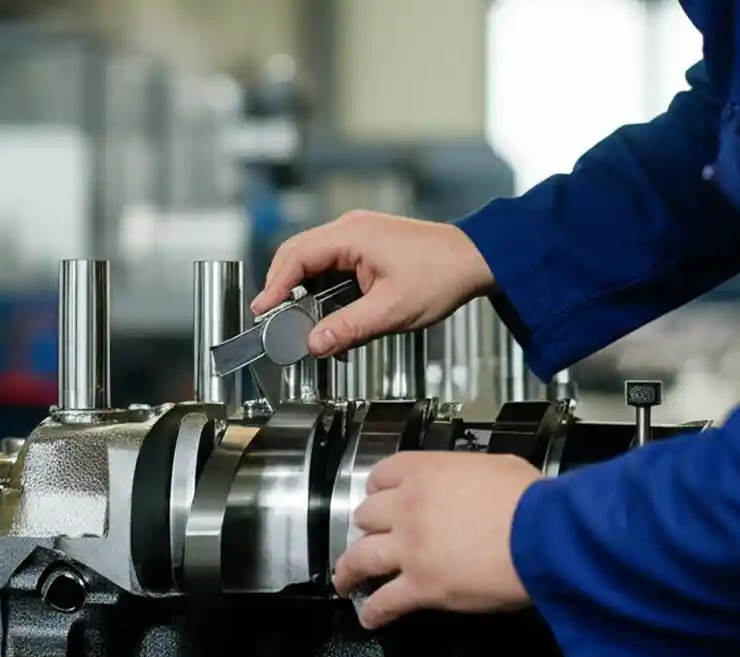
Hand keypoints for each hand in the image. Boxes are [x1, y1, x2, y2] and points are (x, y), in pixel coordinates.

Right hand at [251, 210, 494, 357]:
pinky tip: (332, 318)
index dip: (274, 285)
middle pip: (298, 257)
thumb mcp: (391, 311)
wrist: (476, 260)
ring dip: (307, 295)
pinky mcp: (367, 249)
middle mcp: (349, 230)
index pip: (295, 257)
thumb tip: (313, 343)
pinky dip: (326, 293)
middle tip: (274, 322)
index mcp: (351, 235)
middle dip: (284, 290)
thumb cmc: (442, 275)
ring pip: (315, 264)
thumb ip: (347, 328)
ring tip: (305, 327)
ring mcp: (358, 237)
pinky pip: (333, 268)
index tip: (263, 311)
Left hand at [332, 451, 540, 628]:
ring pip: (361, 558)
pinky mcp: (420, 586)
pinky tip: (370, 617)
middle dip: (368, 527)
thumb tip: (474, 486)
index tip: (380, 499)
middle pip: (367, 516)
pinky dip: (374, 612)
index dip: (378, 489)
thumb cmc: (529, 499)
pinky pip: (384, 601)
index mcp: (424, 472)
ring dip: (349, 570)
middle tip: (372, 538)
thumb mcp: (496, 467)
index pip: (382, 474)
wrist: (540, 535)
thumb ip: (468, 476)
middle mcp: (407, 506)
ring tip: (346, 580)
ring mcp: (409, 548)